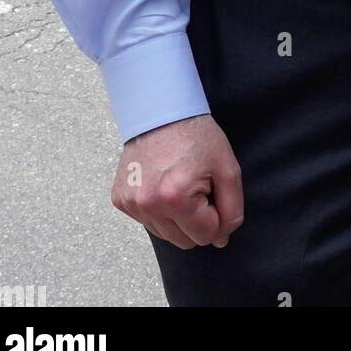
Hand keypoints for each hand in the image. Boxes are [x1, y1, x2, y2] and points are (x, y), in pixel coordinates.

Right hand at [111, 114, 243, 249]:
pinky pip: (147, 221)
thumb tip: (220, 240)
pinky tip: (161, 182)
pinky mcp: (120, 199)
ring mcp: (131, 203)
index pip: (206, 235)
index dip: (215, 214)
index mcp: (176, 198)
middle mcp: (148, 205)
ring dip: (176, 216)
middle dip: (196, 219)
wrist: (160, 110)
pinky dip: (158, 209)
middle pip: (184, 241)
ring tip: (178, 182)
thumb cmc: (196, 136)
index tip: (211, 188)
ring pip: (165, 234)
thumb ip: (231, 210)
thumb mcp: (227, 169)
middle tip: (196, 185)